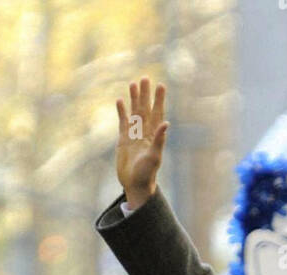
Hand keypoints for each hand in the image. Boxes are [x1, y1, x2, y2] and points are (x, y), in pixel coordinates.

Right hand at [115, 77, 168, 207]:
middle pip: (145, 109)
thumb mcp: (154, 157)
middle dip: (145, 94)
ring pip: (134, 112)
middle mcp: (144, 133)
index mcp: (153, 136)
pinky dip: (121, 112)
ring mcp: (133, 135)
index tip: (161, 86)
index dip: (159, 100)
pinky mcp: (123, 140)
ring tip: (133, 84)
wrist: (134, 185)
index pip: (157, 113)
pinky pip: (122, 122)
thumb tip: (165, 123)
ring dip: (134, 99)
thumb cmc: (146, 174)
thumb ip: (159, 140)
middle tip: (145, 78)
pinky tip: (120, 101)